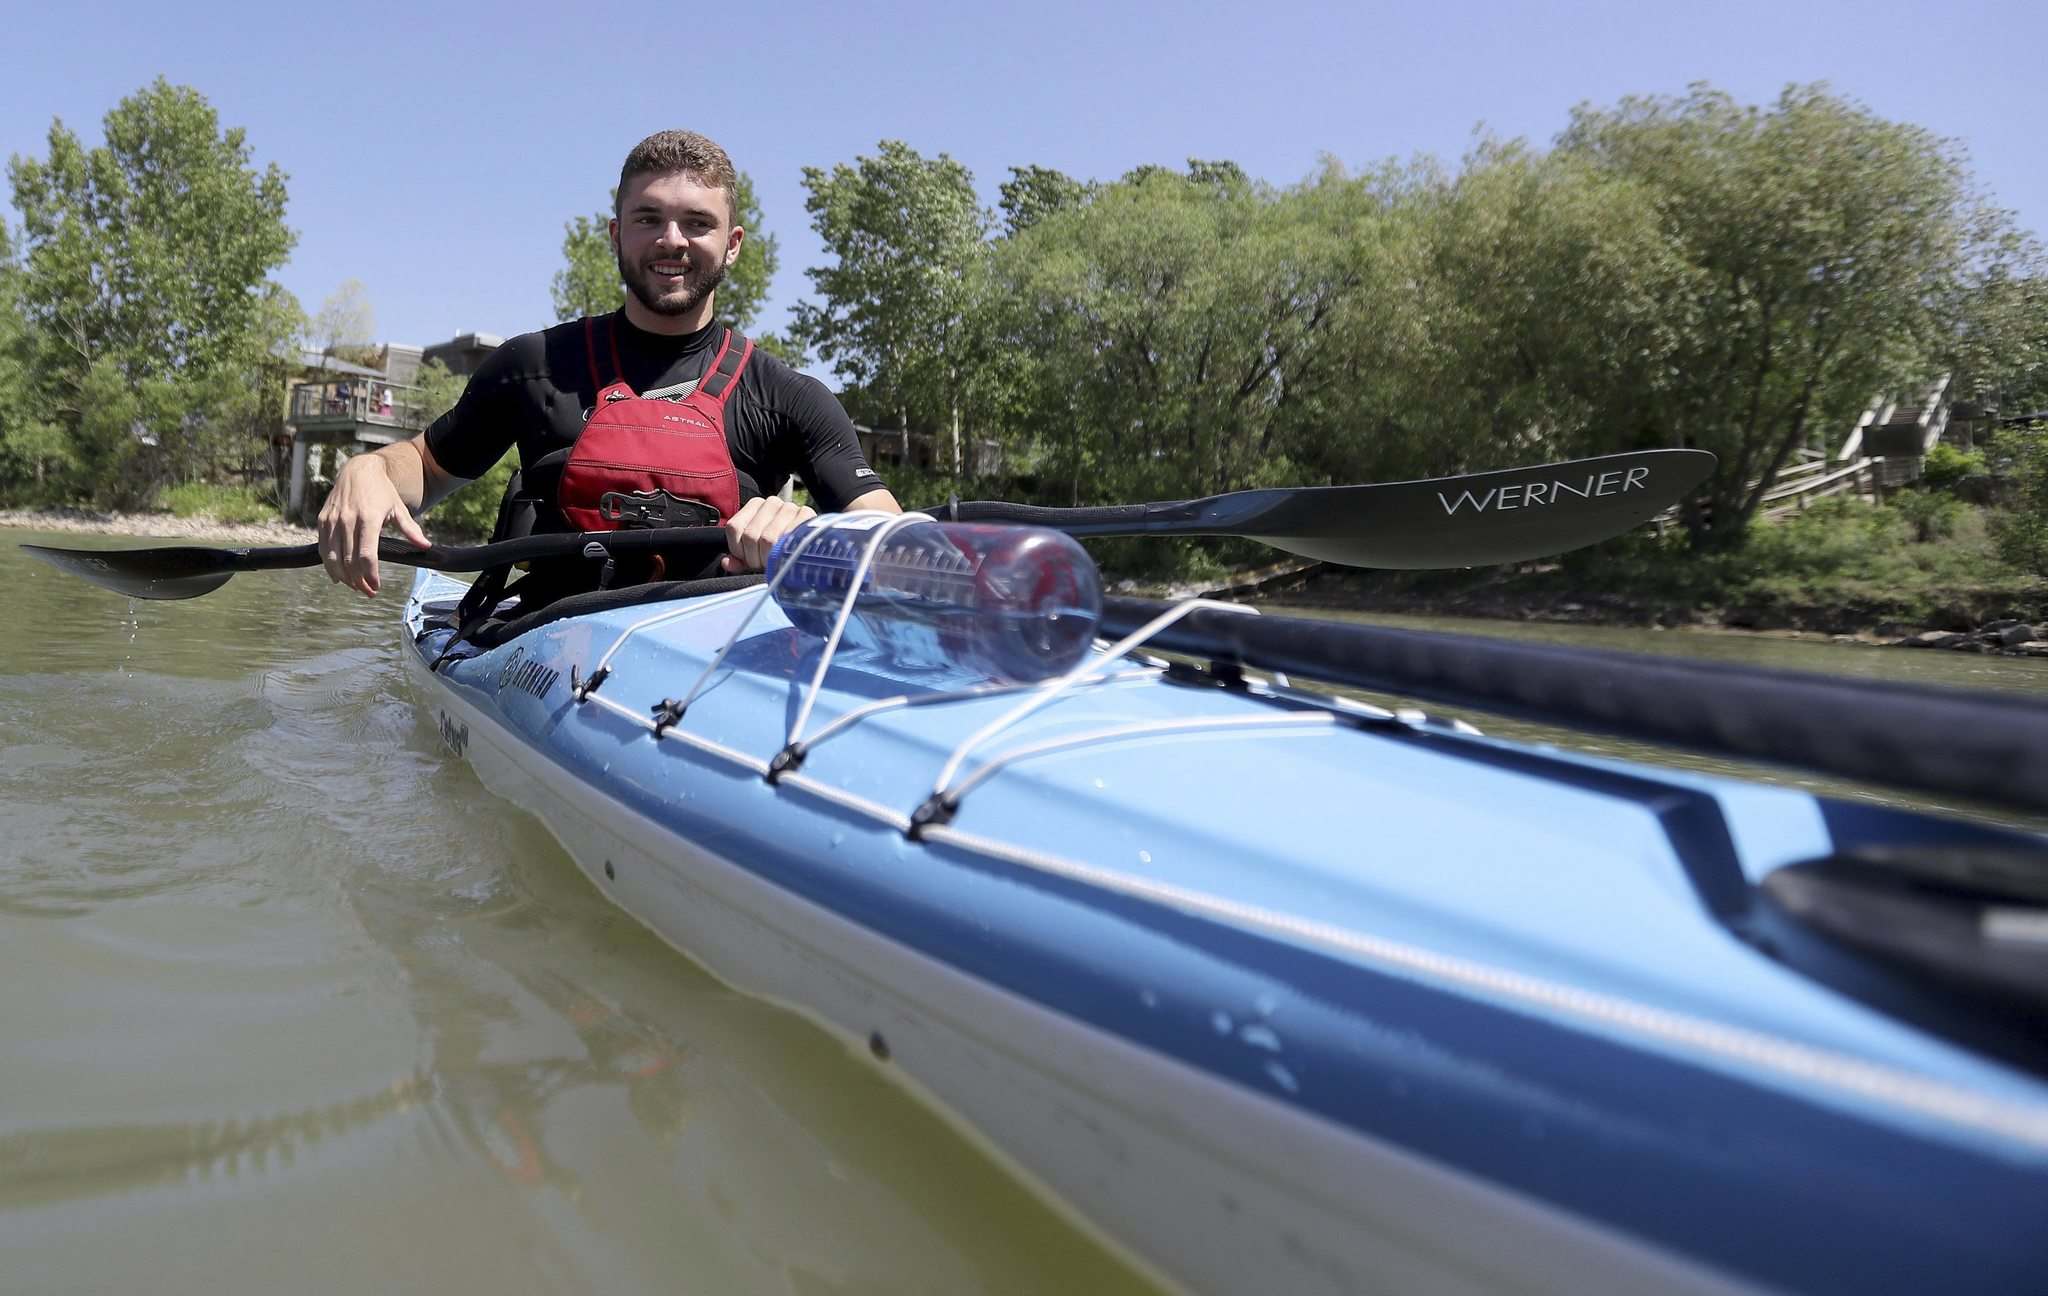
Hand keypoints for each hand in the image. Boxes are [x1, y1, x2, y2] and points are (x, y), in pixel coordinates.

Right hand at [317, 453, 431, 595]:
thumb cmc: (382, 491)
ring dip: (343, 576)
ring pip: (333, 557)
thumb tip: (425, 546)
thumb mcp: (399, 508)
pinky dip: (328, 564)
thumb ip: (410, 529)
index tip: (376, 587)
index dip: (371, 575)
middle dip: (358, 581)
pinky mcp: (323, 520)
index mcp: (368, 518)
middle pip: (349, 560)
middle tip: (368, 592)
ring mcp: (332, 520)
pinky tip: (337, 576)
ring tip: (354, 586)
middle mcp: (348, 520)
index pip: (367, 555)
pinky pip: (323, 548)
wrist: (358, 471)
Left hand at [721, 495, 816, 573]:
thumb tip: (727, 562)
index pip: (735, 527)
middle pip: (751, 535)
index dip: (739, 550)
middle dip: (755, 558)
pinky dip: (785, 552)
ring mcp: (790, 507)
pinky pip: (787, 538)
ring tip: (776, 562)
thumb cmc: (780, 552)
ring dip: (770, 558)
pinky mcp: (806, 515)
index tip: (749, 561)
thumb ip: (739, 559)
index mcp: (756, 505)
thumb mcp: (755, 556)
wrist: (812, 548)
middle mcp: (772, 502)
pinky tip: (788, 556)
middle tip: (765, 565)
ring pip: (768, 538)